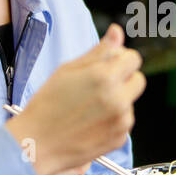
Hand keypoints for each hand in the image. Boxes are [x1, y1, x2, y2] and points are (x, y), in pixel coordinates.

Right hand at [6, 24, 143, 174]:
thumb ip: (98, 51)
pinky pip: (124, 122)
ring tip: (89, 108)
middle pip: (138, 79)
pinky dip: (113, 121)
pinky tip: (90, 123)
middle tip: (99, 86)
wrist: (37, 143)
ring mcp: (121, 121)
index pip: (133, 58)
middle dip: (124, 79)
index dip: (120, 59)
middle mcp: (118, 99)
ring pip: (130, 102)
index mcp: (105, 77)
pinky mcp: (120, 139)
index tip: (107, 65)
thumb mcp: (68, 70)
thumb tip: (117, 31)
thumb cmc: (47, 105)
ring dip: (118, 101)